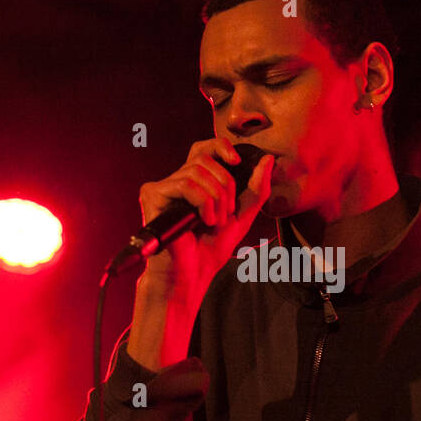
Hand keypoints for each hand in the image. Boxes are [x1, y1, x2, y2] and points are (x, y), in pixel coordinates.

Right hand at [136, 139, 273, 303]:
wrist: (192, 274)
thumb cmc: (211, 248)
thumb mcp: (242, 215)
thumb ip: (256, 188)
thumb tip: (268, 158)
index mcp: (194, 182)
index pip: (204, 148)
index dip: (220, 147)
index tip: (237, 162)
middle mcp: (175, 180)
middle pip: (204, 158)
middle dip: (225, 184)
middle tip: (227, 213)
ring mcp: (162, 186)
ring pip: (196, 170)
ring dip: (216, 198)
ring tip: (215, 222)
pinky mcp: (152, 194)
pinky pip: (186, 184)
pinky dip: (203, 202)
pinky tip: (204, 221)